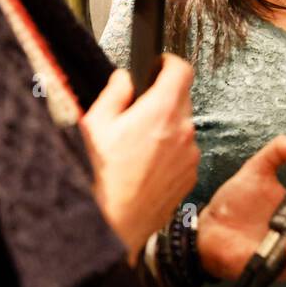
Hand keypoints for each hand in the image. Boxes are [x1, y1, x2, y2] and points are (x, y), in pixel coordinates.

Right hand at [81, 58, 199, 258]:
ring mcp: (190, 154)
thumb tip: (124, 79)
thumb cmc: (102, 177)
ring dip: (166, 129)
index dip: (169, 63)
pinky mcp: (190, 174)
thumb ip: (114, 94)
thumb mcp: (95, 125)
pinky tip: (145, 165)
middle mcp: (183, 130)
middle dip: (162, 99)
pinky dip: (170, 152)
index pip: (182, 70)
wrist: (114, 223)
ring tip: (137, 146)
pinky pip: (184, 152)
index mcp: (162, 110)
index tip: (159, 66)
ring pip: (183, 127)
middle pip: (182, 98)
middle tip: (137, 112)